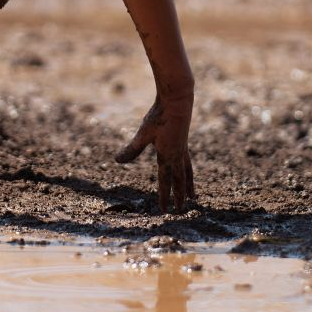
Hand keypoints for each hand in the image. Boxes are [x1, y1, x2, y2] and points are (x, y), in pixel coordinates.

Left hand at [116, 94, 194, 212]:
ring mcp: (183, 149)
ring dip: (189, 186)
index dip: (164, 197)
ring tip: (194, 197)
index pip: (165, 182)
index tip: (164, 210)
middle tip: (181, 210)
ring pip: (187, 172)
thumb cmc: (159, 116)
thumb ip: (132, 149)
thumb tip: (117, 161)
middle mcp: (178, 155)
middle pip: (180, 181)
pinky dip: (188, 170)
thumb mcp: (143, 134)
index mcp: (167, 156)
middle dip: (180, 197)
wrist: (178, 101)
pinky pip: (188, 162)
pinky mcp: (184, 141)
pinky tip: (185, 169)